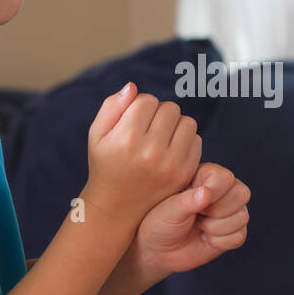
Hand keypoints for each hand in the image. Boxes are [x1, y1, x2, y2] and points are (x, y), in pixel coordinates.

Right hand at [82, 84, 201, 223]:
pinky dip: (184, 140)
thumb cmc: (106, 164)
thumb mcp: (97, 135)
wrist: (117, 207)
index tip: (133, 121)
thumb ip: (111, 106)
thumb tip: (133, 87)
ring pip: (187, 121)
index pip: (147, 100)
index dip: (140, 106)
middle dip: (158, 114)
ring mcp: (171, 164)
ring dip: (175, 125)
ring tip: (159, 138)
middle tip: (146, 130)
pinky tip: (169, 151)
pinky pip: (196, 140)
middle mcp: (151, 152)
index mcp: (127, 140)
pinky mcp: (185, 173)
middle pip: (170, 108)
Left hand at [132, 163, 249, 279]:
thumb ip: (187, 201)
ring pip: (242, 216)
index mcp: (206, 175)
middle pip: (242, 193)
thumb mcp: (168, 210)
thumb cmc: (158, 222)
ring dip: (216, 228)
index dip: (214, 193)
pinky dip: (220, 242)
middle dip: (218, 211)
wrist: (157, 250)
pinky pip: (240, 236)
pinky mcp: (233, 232)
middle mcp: (222, 190)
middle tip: (197, 215)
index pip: (226, 177)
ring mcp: (230, 211)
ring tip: (198, 227)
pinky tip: (205, 238)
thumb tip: (206, 193)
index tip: (194, 204)